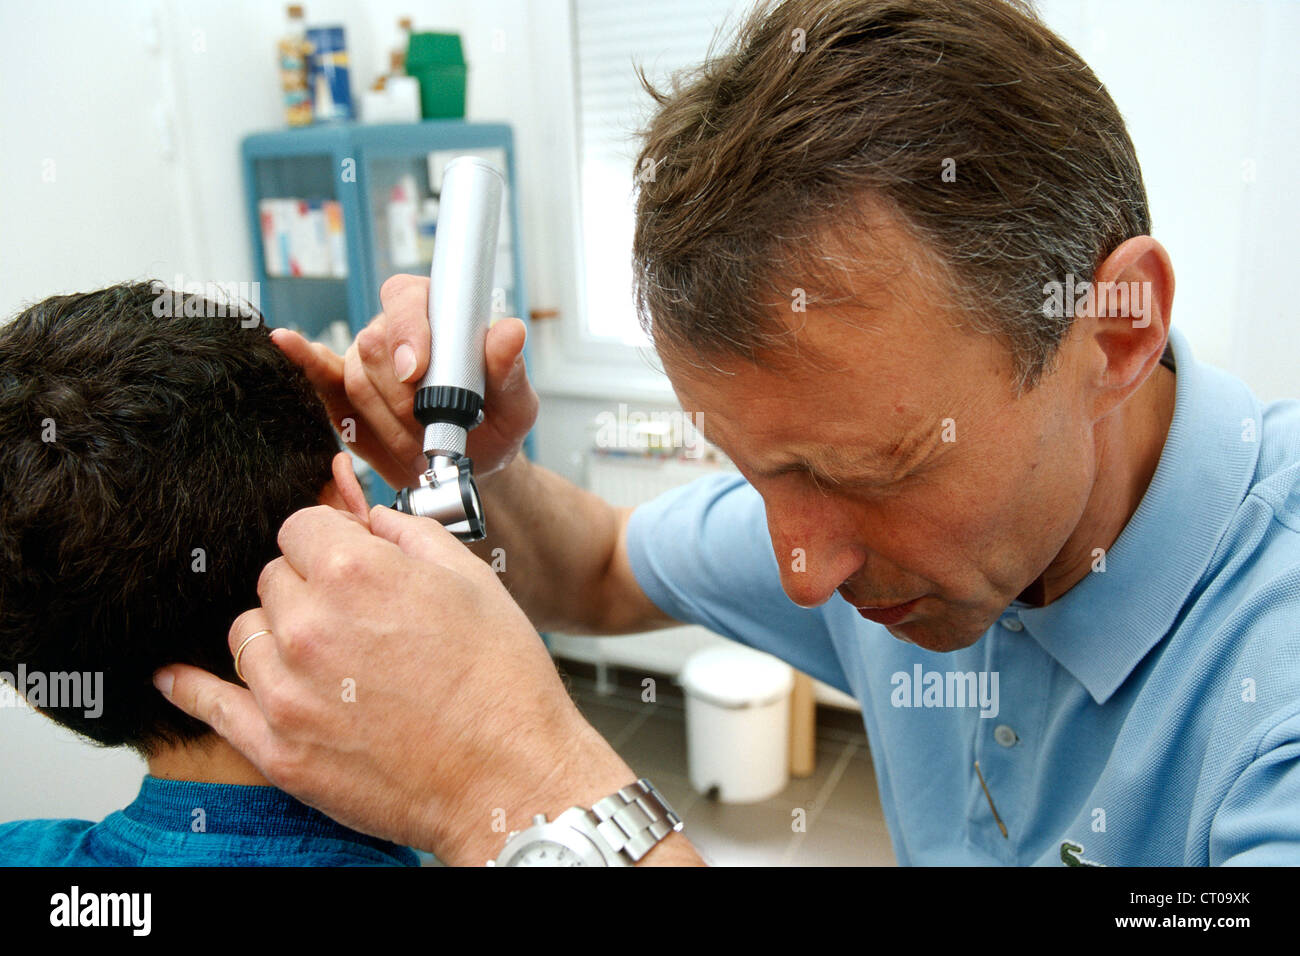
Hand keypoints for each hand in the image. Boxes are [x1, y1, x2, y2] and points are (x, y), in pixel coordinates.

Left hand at [151, 456, 634, 863]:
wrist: (510, 778)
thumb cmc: (502, 683)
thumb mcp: (471, 579)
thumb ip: (406, 532)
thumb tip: (366, 517)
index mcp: (355, 572)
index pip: (300, 526)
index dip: (330, 540)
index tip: (344, 558)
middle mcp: (308, 625)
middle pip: (272, 579)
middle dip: (307, 587)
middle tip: (353, 616)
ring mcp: (285, 690)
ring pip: (246, 633)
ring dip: (276, 635)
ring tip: (324, 656)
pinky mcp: (277, 748)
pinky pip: (208, 702)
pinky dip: (190, 685)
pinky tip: (177, 676)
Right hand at [271, 273, 538, 489]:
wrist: (470, 462)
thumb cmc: (495, 423)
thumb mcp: (515, 402)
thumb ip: (508, 369)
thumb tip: (510, 332)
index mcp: (439, 312)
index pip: (409, 299)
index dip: (410, 333)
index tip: (419, 371)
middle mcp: (397, 328)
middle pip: (377, 345)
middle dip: (405, 397)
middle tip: (433, 426)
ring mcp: (366, 358)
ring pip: (357, 380)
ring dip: (389, 421)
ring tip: (421, 440)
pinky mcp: (342, 390)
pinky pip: (317, 369)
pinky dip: (302, 358)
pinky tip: (285, 341)